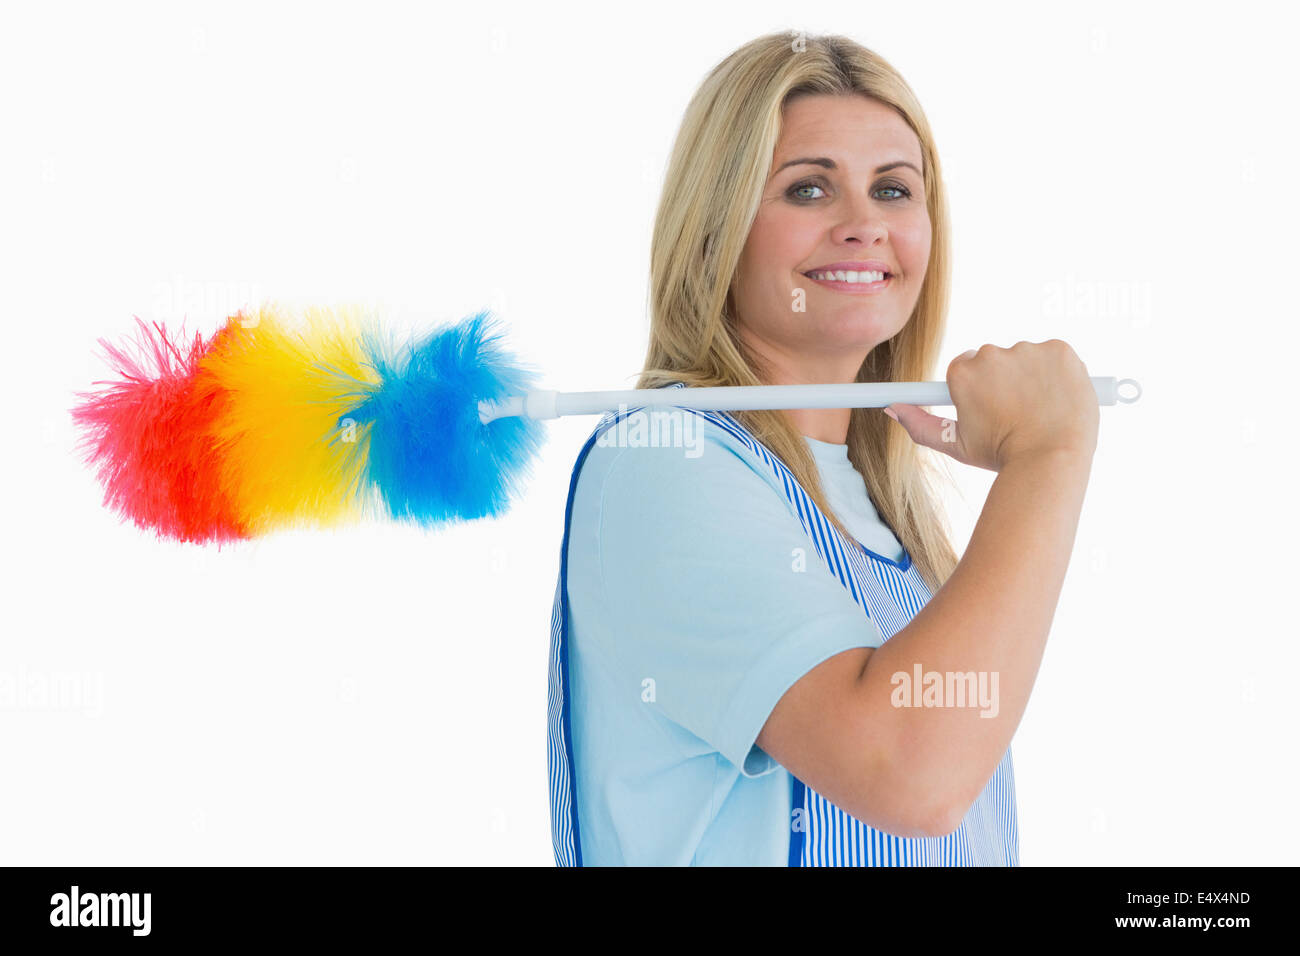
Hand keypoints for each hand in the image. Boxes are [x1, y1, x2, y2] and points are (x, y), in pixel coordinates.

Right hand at [884, 340, 1098, 471]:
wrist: (1052, 459)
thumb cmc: (1002, 455)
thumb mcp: (957, 445)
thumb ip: (920, 425)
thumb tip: (893, 408)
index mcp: (963, 373)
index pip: (965, 367)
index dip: (979, 388)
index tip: (990, 401)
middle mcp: (991, 354)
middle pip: (994, 360)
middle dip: (1004, 381)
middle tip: (1016, 413)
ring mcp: (1028, 349)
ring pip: (1025, 358)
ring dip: (1031, 377)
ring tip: (1040, 411)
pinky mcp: (1059, 349)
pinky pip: (1054, 355)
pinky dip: (1057, 373)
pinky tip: (1058, 398)